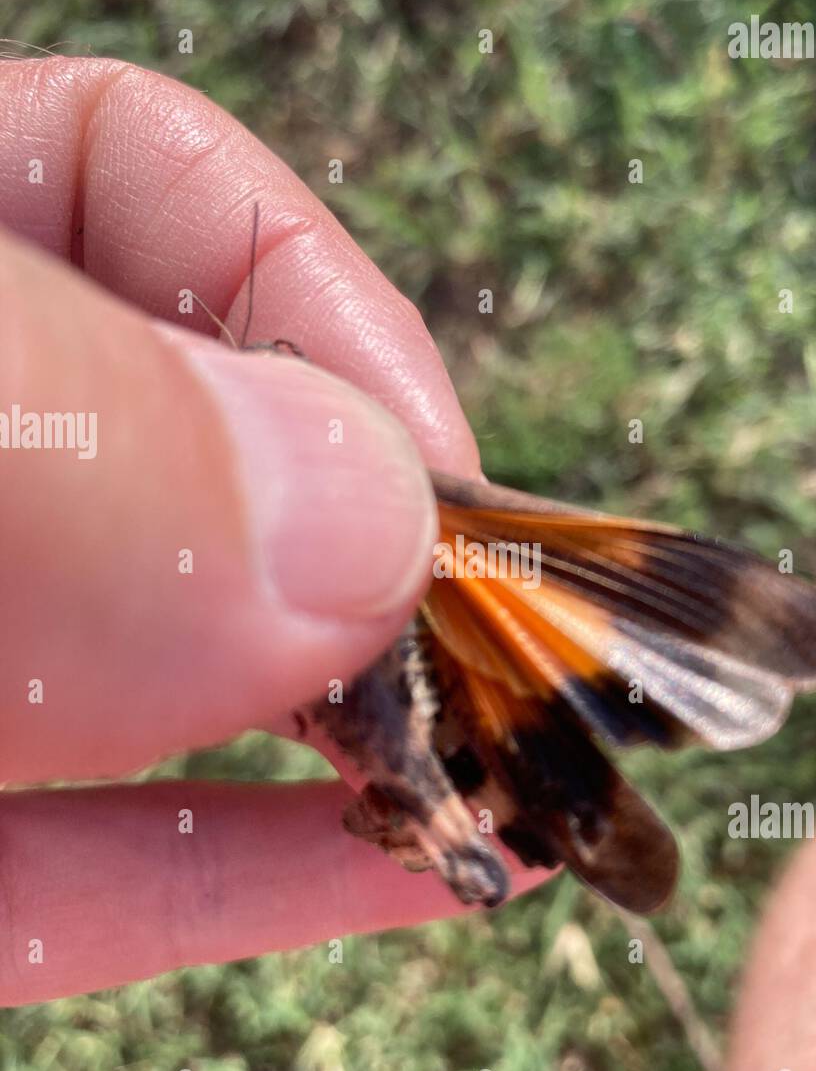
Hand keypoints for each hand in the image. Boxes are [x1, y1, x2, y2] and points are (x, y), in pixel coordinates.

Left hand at [0, 57, 541, 1006]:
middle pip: (187, 459)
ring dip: (334, 739)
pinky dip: (220, 885)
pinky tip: (387, 879)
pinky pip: (66, 876)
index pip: (133, 185)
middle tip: (485, 647)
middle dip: (356, 551)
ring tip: (499, 772)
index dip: (311, 300)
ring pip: (148, 685)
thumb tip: (348, 523)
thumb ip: (61, 430)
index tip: (427, 464)